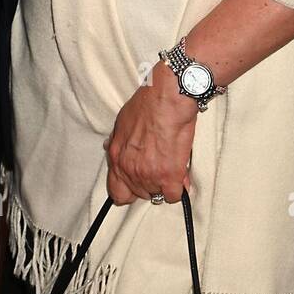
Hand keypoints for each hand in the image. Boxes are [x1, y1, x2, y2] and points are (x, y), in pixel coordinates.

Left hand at [104, 61, 196, 205]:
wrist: (166, 98)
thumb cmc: (147, 105)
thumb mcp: (121, 124)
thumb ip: (119, 143)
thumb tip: (112, 149)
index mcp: (117, 158)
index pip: (117, 192)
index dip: (128, 190)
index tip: (137, 185)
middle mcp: (130, 170)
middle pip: (140, 193)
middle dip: (150, 183)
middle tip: (159, 167)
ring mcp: (149, 175)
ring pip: (158, 194)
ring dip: (165, 183)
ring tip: (171, 164)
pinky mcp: (169, 176)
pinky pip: (174, 195)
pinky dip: (179, 186)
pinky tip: (180, 172)